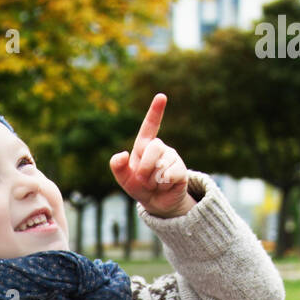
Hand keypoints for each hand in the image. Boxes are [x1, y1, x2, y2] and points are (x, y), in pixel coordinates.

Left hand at [110, 94, 193, 218]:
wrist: (157, 203)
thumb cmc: (139, 186)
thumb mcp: (124, 179)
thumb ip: (118, 167)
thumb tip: (122, 154)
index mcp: (144, 146)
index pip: (150, 126)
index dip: (155, 112)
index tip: (161, 96)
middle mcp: (159, 148)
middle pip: (153, 149)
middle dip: (145, 169)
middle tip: (144, 180)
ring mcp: (171, 157)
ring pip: (161, 165)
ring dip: (153, 181)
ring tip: (155, 183)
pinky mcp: (181, 169)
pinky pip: (170, 174)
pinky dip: (164, 184)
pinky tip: (166, 185)